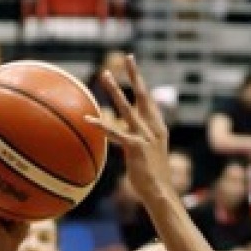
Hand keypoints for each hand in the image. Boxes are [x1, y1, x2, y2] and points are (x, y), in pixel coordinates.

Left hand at [88, 55, 174, 203]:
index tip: (133, 64)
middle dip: (135, 76)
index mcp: (158, 128)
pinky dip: (102, 126)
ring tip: (105, 76)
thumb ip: (138, 140)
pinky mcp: (136, 148)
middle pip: (144, 96)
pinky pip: (116, 133)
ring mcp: (145, 137)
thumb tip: (124, 136)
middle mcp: (154, 129)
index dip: (141, 82)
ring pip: (127, 109)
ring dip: (115, 91)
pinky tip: (89, 119)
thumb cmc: (152, 177)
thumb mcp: (148, 154)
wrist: (161, 193)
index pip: (149, 100)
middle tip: (128, 58)